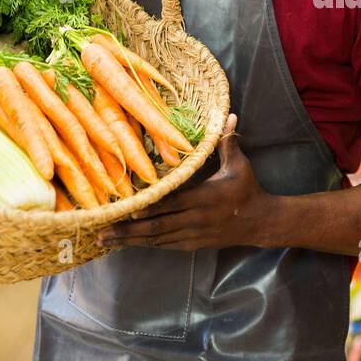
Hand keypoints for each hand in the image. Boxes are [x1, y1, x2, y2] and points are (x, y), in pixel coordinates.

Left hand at [97, 115, 272, 250]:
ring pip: (157, 238)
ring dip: (130, 240)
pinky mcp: (194, 244)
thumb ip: (228, 143)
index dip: (147, 209)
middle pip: (156, 226)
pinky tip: (128, 242)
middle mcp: (195, 219)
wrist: (260, 222)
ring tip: (104, 239)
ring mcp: (193, 234)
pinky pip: (165, 245)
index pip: (170, 204)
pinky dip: (146, 243)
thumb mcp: (239, 165)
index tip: (125, 210)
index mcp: (204, 198)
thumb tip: (229, 115)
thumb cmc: (247, 190)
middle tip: (100, 231)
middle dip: (126, 230)